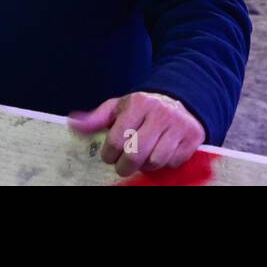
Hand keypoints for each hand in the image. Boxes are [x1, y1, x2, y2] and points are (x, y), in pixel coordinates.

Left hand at [67, 91, 205, 177]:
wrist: (179, 100)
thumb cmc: (142, 109)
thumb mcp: (118, 108)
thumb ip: (96, 119)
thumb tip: (73, 124)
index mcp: (139, 103)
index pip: (117, 140)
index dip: (109, 154)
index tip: (110, 154)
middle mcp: (161, 112)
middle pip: (136, 154)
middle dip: (125, 166)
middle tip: (124, 164)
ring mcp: (179, 124)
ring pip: (156, 161)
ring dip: (146, 164)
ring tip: (144, 155)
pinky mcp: (193, 136)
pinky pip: (174, 162)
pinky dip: (166, 163)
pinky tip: (162, 152)